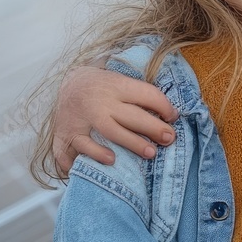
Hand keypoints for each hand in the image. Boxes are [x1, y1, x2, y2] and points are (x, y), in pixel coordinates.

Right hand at [52, 64, 178, 174]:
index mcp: (116, 85)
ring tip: (151, 153)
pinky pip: (82, 146)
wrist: (67, 84)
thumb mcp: (121, 81)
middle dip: (153, 128)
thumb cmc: (104, 86)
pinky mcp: (68, 134)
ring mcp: (83, 118)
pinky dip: (96, 154)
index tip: (173, 117)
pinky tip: (111, 160)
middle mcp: (100, 101)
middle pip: (131, 116)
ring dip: (133, 143)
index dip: (163, 106)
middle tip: (169, 138)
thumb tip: (172, 113)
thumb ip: (141, 95)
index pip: (145, 94)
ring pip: (111, 132)